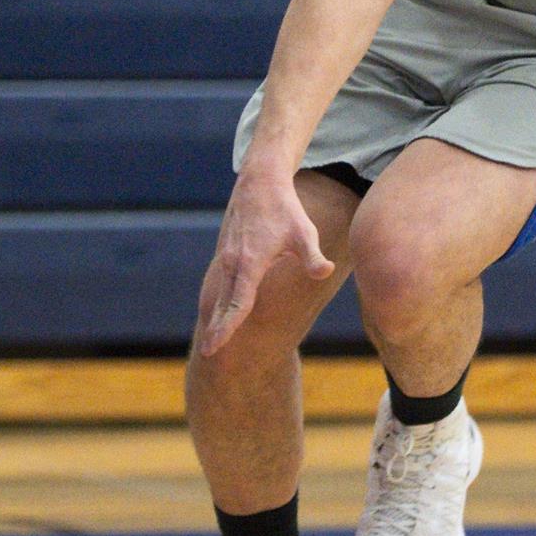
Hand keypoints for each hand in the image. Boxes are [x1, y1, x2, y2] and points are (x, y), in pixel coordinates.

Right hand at [196, 168, 334, 355]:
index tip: (215, 347)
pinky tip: (221, 309)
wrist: (261, 182)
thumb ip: (312, 256)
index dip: (227, 327)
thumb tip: (326, 271)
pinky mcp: (228, 251)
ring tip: (213, 338)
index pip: (238, 303)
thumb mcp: (303, 232)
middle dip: (217, 328)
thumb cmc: (286, 209)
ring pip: (221, 292)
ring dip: (217, 315)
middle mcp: (233, 262)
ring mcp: (227, 257)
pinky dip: (220, 298)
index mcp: (250, 263)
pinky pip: (222, 281)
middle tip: (210, 353)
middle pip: (224, 303)